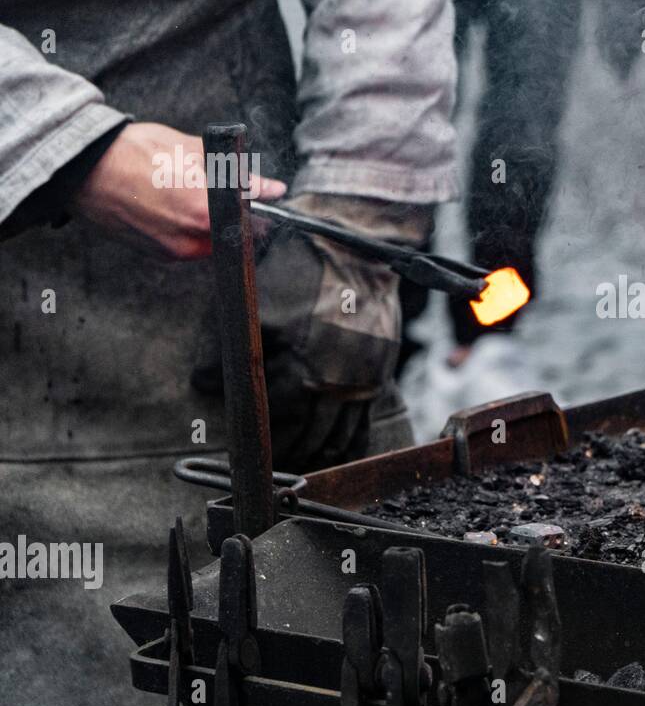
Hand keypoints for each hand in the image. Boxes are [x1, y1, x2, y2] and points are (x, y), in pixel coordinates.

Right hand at [71, 122, 285, 259]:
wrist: (82, 169)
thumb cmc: (132, 153)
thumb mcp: (190, 150)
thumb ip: (236, 172)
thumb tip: (269, 186)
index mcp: (204, 212)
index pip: (253, 218)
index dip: (261, 204)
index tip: (267, 195)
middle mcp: (190, 239)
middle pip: (235, 233)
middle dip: (237, 213)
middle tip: (221, 188)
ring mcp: (173, 251)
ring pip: (212, 240)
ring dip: (212, 221)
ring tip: (188, 192)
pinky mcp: (158, 255)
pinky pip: (188, 244)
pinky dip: (189, 227)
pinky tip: (173, 204)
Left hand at [193, 194, 431, 471]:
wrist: (357, 247)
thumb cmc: (302, 269)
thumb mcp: (258, 306)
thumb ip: (232, 349)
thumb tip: (205, 379)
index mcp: (302, 370)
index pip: (266, 412)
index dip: (241, 417)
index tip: (225, 415)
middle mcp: (334, 385)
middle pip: (304, 437)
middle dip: (280, 449)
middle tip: (261, 454)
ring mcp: (360, 384)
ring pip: (336, 439)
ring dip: (312, 453)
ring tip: (292, 458)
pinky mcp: (378, 376)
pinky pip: (362, 425)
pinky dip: (346, 444)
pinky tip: (332, 449)